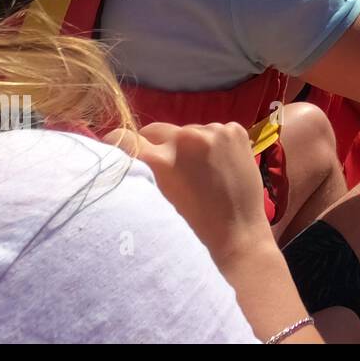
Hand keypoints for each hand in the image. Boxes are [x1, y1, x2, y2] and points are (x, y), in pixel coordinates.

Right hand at [106, 121, 272, 263]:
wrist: (239, 230)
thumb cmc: (195, 221)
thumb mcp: (159, 194)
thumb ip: (147, 168)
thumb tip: (132, 150)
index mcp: (161, 159)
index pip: (125, 138)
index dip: (120, 144)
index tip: (121, 150)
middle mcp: (186, 137)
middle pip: (156, 130)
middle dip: (156, 144)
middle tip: (166, 163)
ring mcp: (214, 131)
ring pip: (187, 130)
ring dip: (188, 144)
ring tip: (200, 168)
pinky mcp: (235, 130)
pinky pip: (213, 131)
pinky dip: (212, 143)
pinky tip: (221, 163)